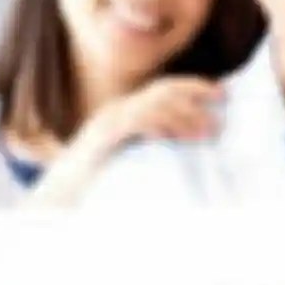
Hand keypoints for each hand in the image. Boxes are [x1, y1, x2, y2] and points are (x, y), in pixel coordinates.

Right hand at [24, 77, 222, 207]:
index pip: (164, 90)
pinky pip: (132, 122)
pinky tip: (170, 136)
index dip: (195, 87)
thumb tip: (200, 137)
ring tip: (206, 130)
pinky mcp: (101, 138)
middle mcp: (118, 111)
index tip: (223, 92)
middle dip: (195, 92)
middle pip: (162, 90)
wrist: (61, 197)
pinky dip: (155, 124)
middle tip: (221, 100)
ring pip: (152, 105)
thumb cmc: (103, 182)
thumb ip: (162, 143)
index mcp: (129, 113)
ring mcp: (108, 122)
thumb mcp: (140, 158)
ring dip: (183, 115)